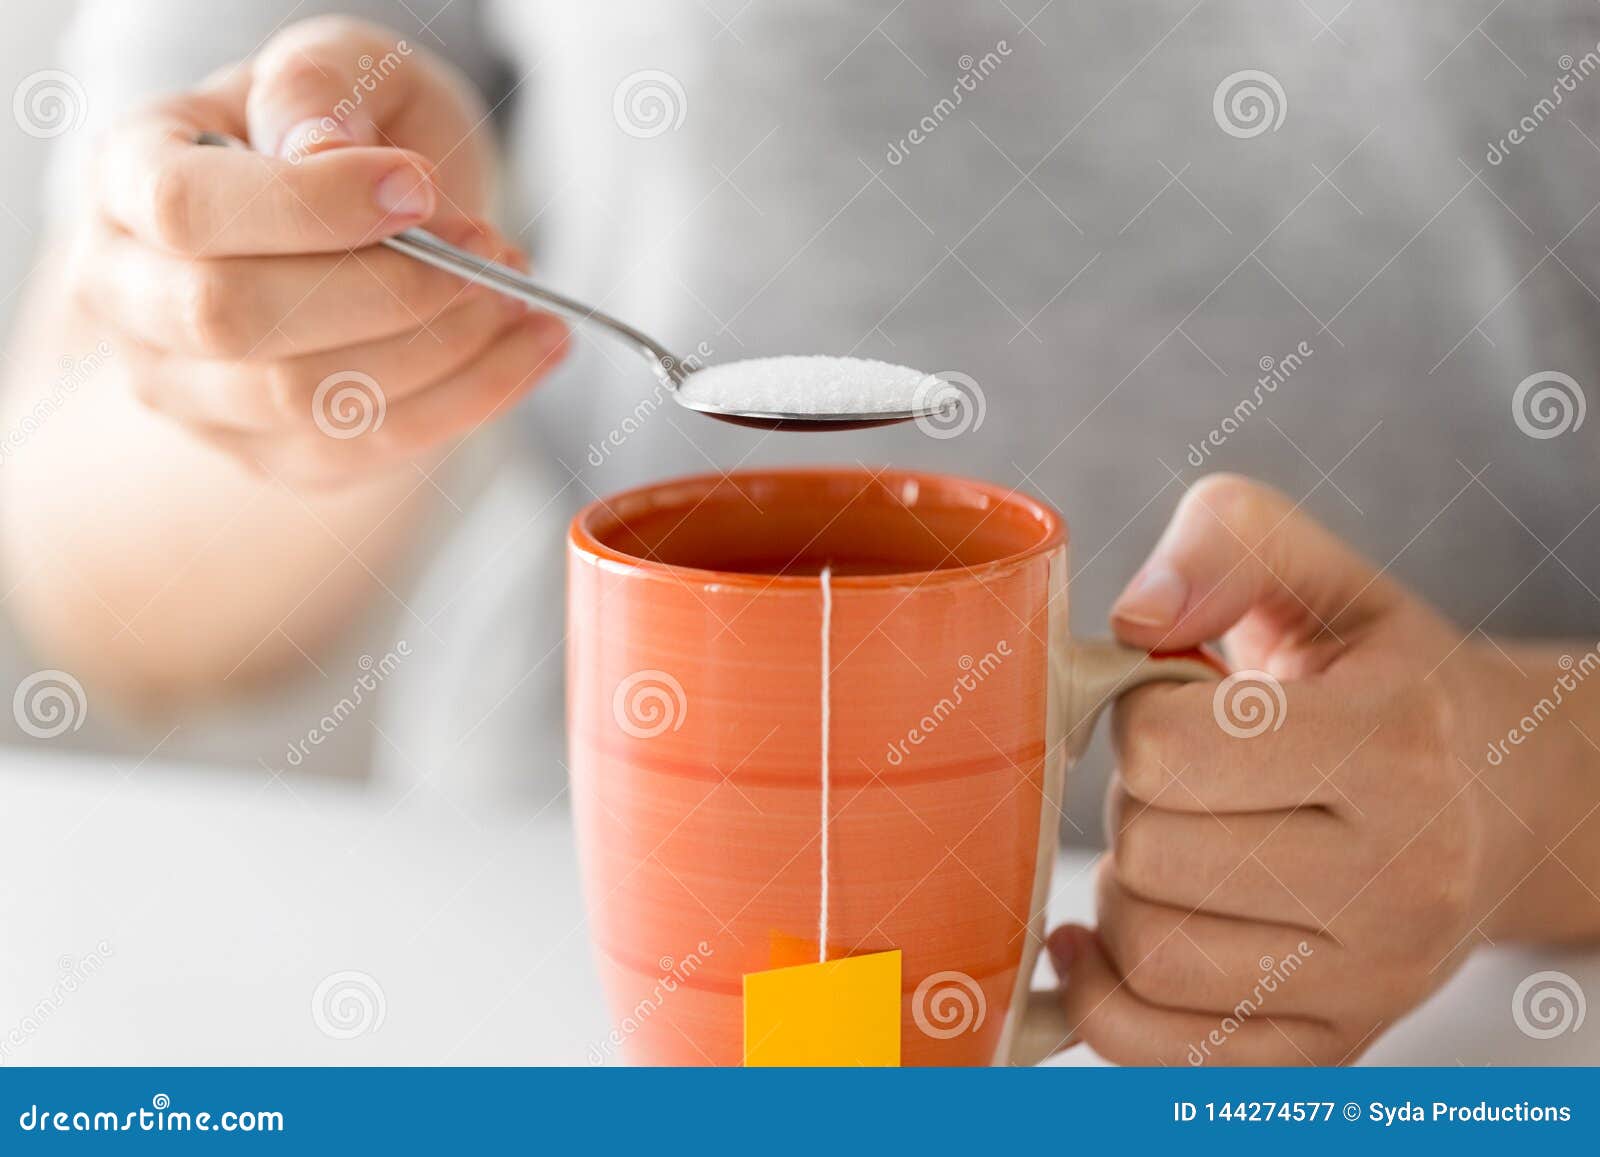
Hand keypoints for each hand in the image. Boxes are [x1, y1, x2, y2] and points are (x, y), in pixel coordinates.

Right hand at [69, 15, 565, 484]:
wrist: (364, 217)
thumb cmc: (344, 131)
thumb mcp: (339, 67)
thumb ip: (320, 86)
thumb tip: (320, 151)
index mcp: (127, 178)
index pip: (187, 208)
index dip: (309, 206)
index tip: (420, 187)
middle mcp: (132, 298)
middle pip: (236, 319)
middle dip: (391, 290)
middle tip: (491, 253)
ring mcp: (192, 394)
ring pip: (308, 399)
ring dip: (442, 349)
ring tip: (519, 295)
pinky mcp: (270, 454)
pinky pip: (368, 449)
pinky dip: (470, 399)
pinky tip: (531, 346)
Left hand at [1047, 474, 1583, 1064]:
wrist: (1501, 798)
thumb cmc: (1384, 681)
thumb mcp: (1322, 577)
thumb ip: (1225, 544)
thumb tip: (1132, 618)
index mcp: (1394, 747)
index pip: (1169, 750)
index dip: (1137, 715)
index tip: (1172, 707)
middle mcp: (1400, 879)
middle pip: (1152, 857)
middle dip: (1134, 804)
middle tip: (1178, 781)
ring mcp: (1371, 978)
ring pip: (1150, 955)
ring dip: (1123, 892)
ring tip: (1171, 848)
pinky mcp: (1334, 1044)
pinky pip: (1164, 1051)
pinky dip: (1103, 998)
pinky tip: (1102, 943)